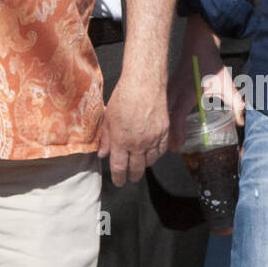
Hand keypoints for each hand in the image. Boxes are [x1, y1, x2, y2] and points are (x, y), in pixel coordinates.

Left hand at [98, 71, 168, 185]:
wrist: (145, 84)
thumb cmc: (123, 97)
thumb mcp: (109, 118)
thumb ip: (107, 139)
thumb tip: (103, 154)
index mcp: (121, 141)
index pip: (119, 167)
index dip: (119, 177)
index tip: (119, 182)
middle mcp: (138, 144)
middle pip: (137, 168)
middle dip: (133, 176)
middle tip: (131, 179)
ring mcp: (153, 139)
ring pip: (150, 161)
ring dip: (144, 165)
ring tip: (141, 166)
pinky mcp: (165, 132)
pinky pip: (162, 150)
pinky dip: (156, 155)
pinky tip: (153, 154)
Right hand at [168, 16, 243, 150]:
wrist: (198, 46)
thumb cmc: (212, 66)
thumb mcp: (227, 85)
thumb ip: (236, 104)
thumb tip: (242, 123)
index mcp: (187, 92)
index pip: (177, 114)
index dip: (176, 131)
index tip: (177, 147)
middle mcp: (174, 93)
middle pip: (163, 118)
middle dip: (165, 136)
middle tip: (173, 152)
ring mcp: (167, 91)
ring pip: (159, 113)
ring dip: (161, 128)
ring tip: (166, 144)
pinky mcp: (165, 90)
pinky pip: (159, 107)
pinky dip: (160, 119)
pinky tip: (164, 129)